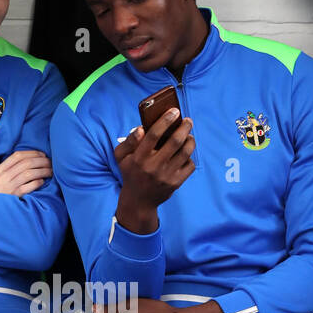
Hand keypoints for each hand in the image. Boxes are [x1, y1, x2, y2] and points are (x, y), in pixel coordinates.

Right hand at [0, 149, 52, 194]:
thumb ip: (6, 170)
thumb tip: (24, 164)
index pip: (17, 156)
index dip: (32, 153)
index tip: (41, 154)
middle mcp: (3, 176)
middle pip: (26, 163)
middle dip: (41, 161)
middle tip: (50, 162)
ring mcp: (8, 186)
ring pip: (29, 173)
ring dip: (43, 171)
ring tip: (50, 171)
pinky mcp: (13, 197)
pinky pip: (28, 187)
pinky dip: (37, 182)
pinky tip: (42, 181)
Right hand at [114, 111, 194, 232]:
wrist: (139, 200)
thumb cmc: (131, 173)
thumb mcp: (122, 157)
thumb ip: (129, 141)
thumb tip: (141, 128)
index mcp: (139, 157)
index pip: (154, 134)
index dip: (165, 120)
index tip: (174, 111)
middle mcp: (154, 166)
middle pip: (175, 141)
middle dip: (185, 127)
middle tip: (188, 121)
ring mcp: (166, 175)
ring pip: (186, 152)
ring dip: (191, 140)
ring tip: (189, 135)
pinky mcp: (176, 183)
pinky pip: (190, 165)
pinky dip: (190, 156)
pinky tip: (185, 154)